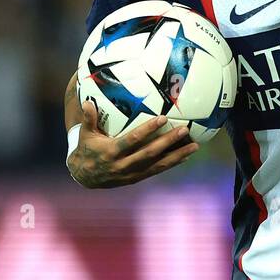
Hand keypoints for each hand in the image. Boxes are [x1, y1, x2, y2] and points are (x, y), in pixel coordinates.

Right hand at [67, 101, 199, 188]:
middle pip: (149, 153)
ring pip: (157, 164)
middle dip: (168, 142)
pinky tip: (185, 156)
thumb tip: (87, 101)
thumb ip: (88, 118)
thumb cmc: (87, 149)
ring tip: (194, 146)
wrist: (84, 176)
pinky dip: (172, 163)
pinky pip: (157, 170)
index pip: (132, 140)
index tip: (162, 119)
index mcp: (111, 152)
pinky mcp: (137, 178)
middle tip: (184, 130)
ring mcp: (132, 173)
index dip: (147, 130)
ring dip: (177, 155)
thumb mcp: (85, 134)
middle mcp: (123, 164)